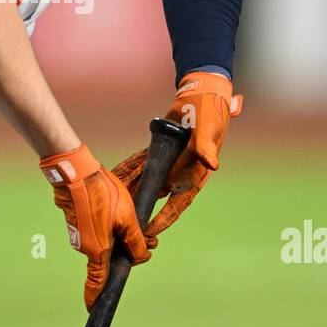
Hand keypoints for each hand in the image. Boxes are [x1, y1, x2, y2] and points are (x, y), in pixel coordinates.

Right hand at [40, 142, 149, 309]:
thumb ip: (136, 241)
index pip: (97, 281)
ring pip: (102, 240)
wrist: (76, 171)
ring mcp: (78, 233)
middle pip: (107, 257)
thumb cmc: (102, 194)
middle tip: (146, 239)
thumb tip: (141, 256)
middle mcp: (84, 245)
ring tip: (128, 213)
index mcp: (97, 250)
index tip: (92, 309)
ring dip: (117, 233)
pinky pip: (94, 229)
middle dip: (124, 251)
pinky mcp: (75, 220)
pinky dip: (106, 223)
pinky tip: (112, 205)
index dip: (95, 296)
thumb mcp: (128, 219)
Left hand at [113, 71, 242, 241]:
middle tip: (124, 228)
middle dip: (143, 213)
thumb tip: (213, 164)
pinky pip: (143, 165)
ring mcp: (169, 163)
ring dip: (133, 195)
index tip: (150, 231)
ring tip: (113, 210)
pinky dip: (131, 173)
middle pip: (158, 198)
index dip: (164, 218)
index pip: (178, 203)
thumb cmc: (209, 112)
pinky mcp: (160, 151)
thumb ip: (207, 147)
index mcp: (194, 174)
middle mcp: (180, 172)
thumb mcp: (209, 129)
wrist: (200, 95)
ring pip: (148, 184)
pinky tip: (116, 181)